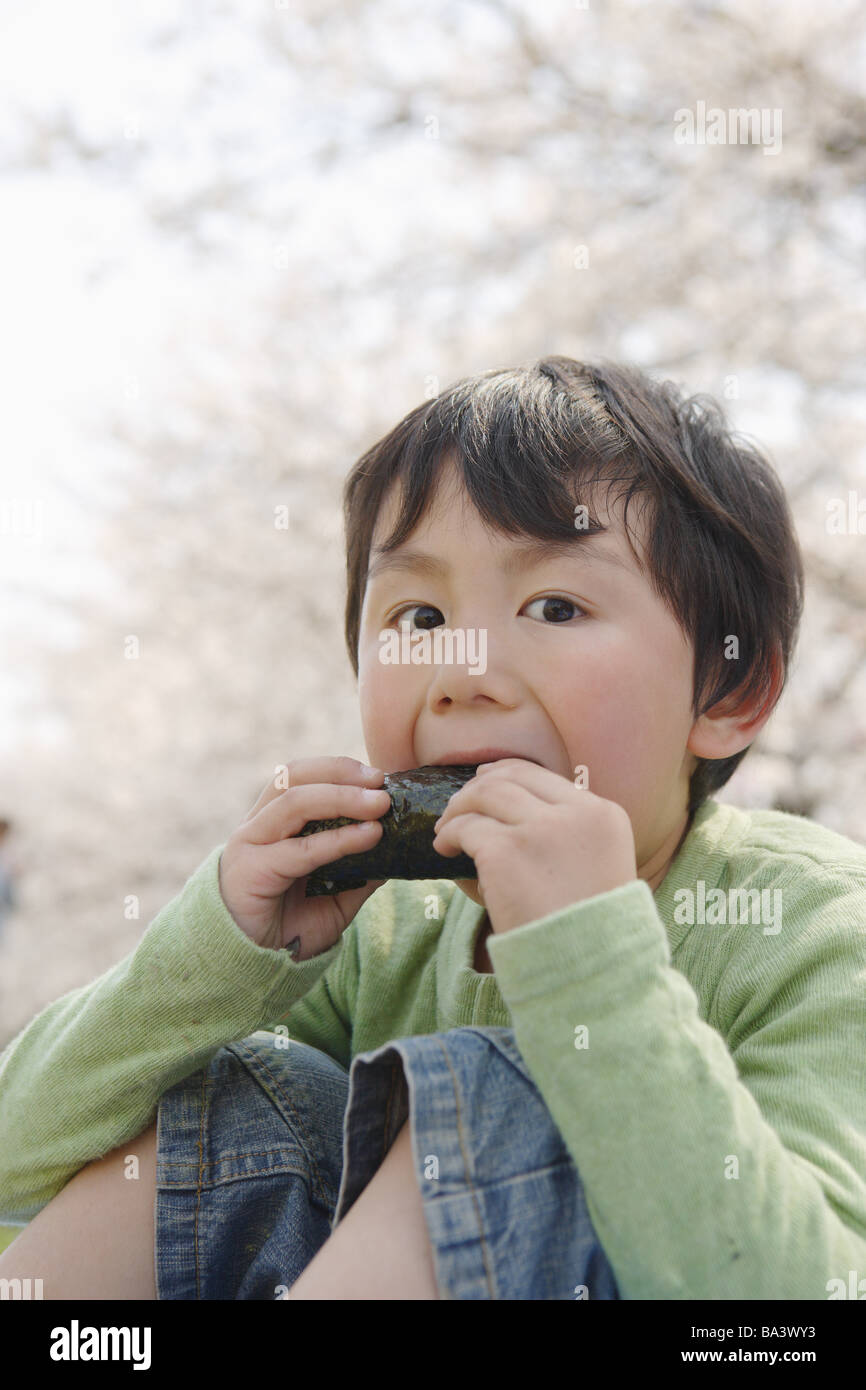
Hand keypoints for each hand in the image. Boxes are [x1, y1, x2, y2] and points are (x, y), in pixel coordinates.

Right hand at [218, 757, 389, 956]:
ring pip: (295, 802)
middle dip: (340, 773)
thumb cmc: (291, 926)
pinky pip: (300, 849)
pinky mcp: (251, 871)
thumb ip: (361, 870)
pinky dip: (339, 839)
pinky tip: (369, 836)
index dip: (338, 769)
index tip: (379, 776)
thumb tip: (399, 848)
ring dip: (342, 797)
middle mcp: (259, 826)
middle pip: (294, 776)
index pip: (301, 776)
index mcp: (274, 822)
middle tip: (381, 783)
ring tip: (380, 804)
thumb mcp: (337, 894)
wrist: (252, 966)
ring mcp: (251, 845)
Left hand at [431, 759, 636, 935]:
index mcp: (604, 815)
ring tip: (445, 830)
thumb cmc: (591, 932)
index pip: (544, 776)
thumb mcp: (598, 870)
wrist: (590, 970)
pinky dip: (449, 834)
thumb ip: (570, 839)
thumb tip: (516, 820)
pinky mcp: (506, 852)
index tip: (485, 782)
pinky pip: (466, 829)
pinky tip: (443, 849)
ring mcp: (540, 829)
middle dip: (478, 787)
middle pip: (512, 777)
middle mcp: (576, 813)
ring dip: (459, 808)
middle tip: (458, 806)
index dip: (507, 774)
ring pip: (486, 795)